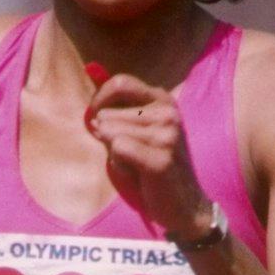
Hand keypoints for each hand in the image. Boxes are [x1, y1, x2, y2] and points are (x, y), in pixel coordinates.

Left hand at [84, 70, 217, 241]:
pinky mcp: (161, 158)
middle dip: (108, 136)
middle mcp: (168, 112)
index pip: (121, 83)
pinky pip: (118, 150)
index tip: (95, 117)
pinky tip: (138, 173)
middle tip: (130, 154)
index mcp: (163, 100)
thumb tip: (90, 71)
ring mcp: (166, 134)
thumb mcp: (136, 130)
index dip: (100, 99)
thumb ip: (116, 107)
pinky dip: (119, 165)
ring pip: (111, 133)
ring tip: (136, 164)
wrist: (184, 203)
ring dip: (115, 153)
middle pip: (109, 114)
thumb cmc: (154, 166)